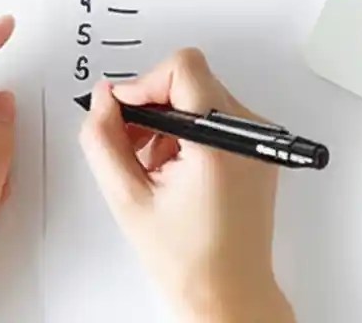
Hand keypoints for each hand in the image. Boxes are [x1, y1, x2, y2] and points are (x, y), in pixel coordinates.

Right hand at [78, 49, 295, 322]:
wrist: (228, 293)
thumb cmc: (188, 260)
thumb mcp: (128, 198)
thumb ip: (104, 140)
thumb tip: (103, 98)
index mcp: (222, 142)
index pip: (184, 68)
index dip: (144, 84)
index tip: (123, 110)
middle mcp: (250, 133)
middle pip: (191, 80)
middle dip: (152, 107)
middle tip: (130, 145)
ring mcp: (258, 141)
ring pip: (202, 97)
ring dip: (168, 122)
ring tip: (153, 168)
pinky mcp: (258, 150)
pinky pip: (217, 119)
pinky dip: (188, 134)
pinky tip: (174, 170)